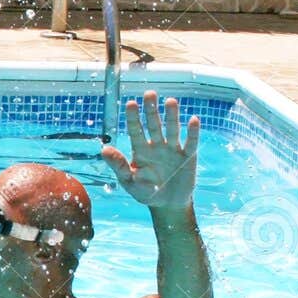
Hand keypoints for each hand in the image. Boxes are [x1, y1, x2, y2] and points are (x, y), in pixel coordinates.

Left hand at [101, 91, 199, 209]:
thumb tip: (103, 150)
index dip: (133, 117)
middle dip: (151, 110)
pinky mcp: (188, 156)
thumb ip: (118, 165)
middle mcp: (156, 146)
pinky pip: (191, 142)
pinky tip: (193, 120)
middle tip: (149, 93)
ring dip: (172, 116)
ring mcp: (173, 149)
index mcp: (140, 150)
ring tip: (170, 101)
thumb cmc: (145, 191)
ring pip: (172, 129)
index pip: (136, 130)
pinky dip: (192, 132)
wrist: (167, 203)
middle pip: (154, 124)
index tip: (131, 103)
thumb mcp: (129, 181)